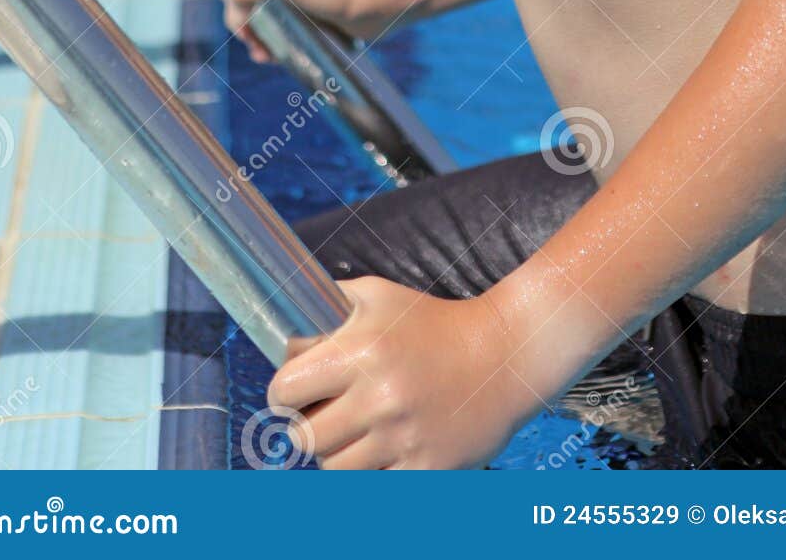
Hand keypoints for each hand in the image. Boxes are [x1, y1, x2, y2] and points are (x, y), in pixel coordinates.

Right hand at [224, 0, 377, 62]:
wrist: (379, 0)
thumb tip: (236, 12)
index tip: (244, 16)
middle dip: (246, 20)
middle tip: (254, 41)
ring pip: (263, 10)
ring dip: (259, 34)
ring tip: (266, 54)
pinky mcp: (311, 3)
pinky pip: (283, 21)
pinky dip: (277, 38)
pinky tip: (277, 55)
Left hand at [267, 275, 537, 469]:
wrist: (502, 354)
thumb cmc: (432, 322)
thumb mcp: (377, 296)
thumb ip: (326, 308)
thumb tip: (283, 338)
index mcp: (361, 350)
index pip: (286, 389)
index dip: (284, 393)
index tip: (295, 394)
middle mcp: (380, 396)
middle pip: (305, 438)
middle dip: (309, 426)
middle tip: (326, 416)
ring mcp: (404, 437)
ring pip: (333, 470)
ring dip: (338, 455)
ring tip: (357, 434)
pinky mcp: (426, 470)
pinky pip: (373, 489)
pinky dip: (373, 474)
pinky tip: (385, 451)